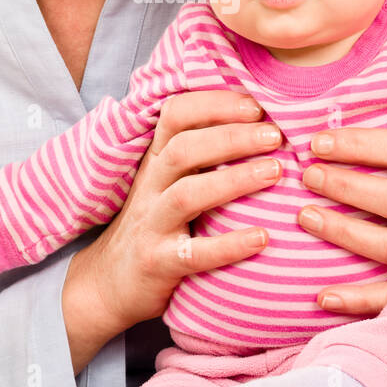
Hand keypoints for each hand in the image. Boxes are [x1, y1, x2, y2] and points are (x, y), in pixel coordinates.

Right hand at [61, 90, 282, 371]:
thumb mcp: (170, 182)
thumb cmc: (158, 224)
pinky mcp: (157, 264)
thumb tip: (262, 121)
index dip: (214, 103)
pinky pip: (193, 254)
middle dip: (232, 137)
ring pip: (186, 195)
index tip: (257, 105)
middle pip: (184, 149)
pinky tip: (262, 238)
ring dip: (234, 180)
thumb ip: (203, 155)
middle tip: (276, 135)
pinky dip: (228, 245)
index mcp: (157, 160)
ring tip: (276, 171)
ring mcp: (151, 225)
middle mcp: (150, 186)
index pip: (176, 114)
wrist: (111, 283)